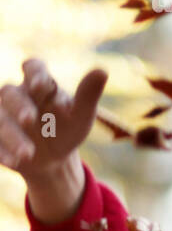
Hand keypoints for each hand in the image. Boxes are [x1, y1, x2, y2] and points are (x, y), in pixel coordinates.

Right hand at [0, 59, 105, 180]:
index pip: (33, 67)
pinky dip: (2, 152)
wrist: (52, 159)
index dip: (34, 73)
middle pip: (10, 93)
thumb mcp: (81, 115)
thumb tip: (102, 71)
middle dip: (19, 106)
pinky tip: (14, 163)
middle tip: (29, 120)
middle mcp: (17, 96)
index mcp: (41, 85)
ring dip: (13, 136)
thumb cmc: (67, 129)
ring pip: (0, 118)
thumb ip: (88, 94)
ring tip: (28, 154)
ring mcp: (2, 115)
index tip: (39, 85)